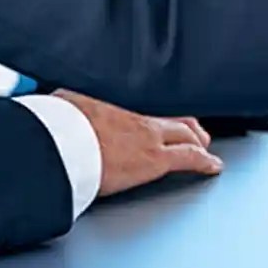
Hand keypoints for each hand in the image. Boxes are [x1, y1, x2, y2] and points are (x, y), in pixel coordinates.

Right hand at [53, 90, 222, 196]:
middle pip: (174, 118)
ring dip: (198, 142)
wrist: (59, 143)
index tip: (164, 121)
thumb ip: (67, 107)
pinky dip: (205, 161)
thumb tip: (58, 101)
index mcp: (114, 107)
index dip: (161, 117)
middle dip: (188, 128)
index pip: (149, 110)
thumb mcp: (60, 107)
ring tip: (204, 150)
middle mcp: (137, 118)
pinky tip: (212, 166)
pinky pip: (190, 158)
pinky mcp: (155, 159)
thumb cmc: (55, 128)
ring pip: (186, 134)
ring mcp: (149, 137)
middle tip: (195, 136)